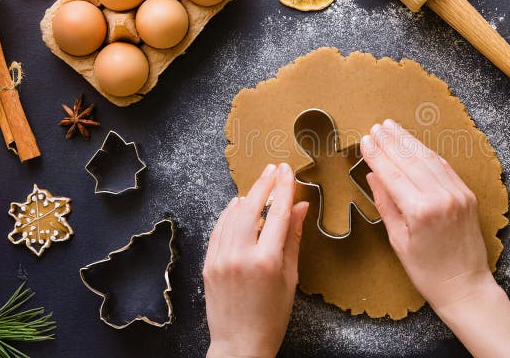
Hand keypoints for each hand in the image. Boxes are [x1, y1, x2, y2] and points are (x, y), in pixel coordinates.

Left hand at [203, 163, 308, 357]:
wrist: (240, 344)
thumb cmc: (272, 316)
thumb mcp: (290, 278)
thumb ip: (293, 239)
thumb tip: (301, 207)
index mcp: (267, 261)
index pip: (278, 213)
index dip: (284, 188)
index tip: (288, 170)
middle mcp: (241, 256)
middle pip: (252, 208)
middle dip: (263, 184)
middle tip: (273, 168)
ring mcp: (221, 259)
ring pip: (232, 216)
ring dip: (246, 197)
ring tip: (259, 185)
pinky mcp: (208, 264)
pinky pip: (218, 230)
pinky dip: (228, 214)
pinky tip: (238, 206)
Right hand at [361, 120, 509, 357]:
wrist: (464, 285)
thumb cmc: (427, 271)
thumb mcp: (398, 240)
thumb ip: (386, 204)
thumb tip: (373, 176)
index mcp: (420, 211)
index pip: (392, 174)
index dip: (377, 155)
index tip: (365, 140)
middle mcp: (441, 198)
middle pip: (411, 160)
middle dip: (392, 141)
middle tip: (377, 127)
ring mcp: (457, 194)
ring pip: (429, 159)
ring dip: (409, 142)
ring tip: (393, 128)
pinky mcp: (467, 195)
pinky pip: (445, 167)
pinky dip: (428, 154)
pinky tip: (416, 145)